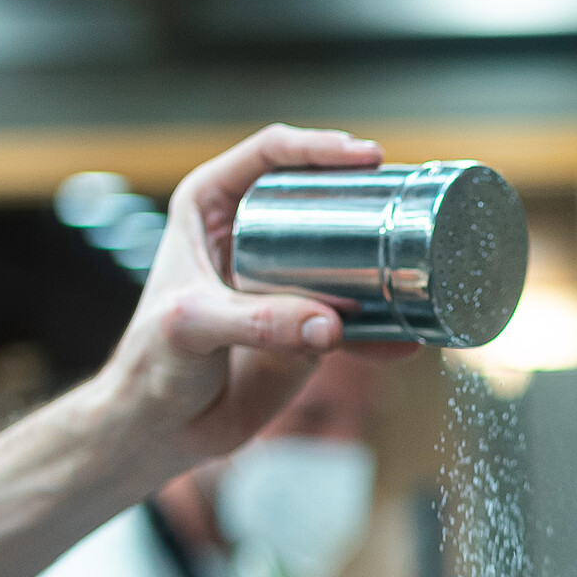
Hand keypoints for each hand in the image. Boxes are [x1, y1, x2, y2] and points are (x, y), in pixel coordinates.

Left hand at [101, 125, 416, 475]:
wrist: (161, 427)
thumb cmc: (154, 363)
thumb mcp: (195, 327)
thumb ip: (258, 322)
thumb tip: (333, 325)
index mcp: (211, 204)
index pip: (270, 154)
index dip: (320, 149)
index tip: (366, 157)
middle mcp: (252, 232)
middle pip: (320, 195)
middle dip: (366, 196)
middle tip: (404, 202)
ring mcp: (284, 279)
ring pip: (344, 255)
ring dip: (383, 259)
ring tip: (422, 263)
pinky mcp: (306, 325)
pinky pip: (353, 320)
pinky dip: (382, 331)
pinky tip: (410, 337)